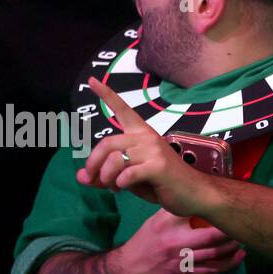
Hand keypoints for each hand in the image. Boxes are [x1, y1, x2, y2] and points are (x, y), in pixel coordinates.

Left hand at [77, 78, 218, 217]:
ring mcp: (154, 150)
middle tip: (94, 180)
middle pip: (107, 143)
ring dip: (107, 178)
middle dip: (94, 164)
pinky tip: (124, 187)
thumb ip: (105, 175)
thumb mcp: (128, 177)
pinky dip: (120, 184)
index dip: (106, 95)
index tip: (92, 81)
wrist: (191, 192)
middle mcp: (147, 137)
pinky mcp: (158, 166)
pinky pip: (127, 174)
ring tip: (114, 187)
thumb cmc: (160, 182)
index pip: (123, 110)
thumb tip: (80, 176)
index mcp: (141, 134)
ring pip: (115, 160)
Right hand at [106, 209, 245, 273]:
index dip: (214, 207)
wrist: (125, 270)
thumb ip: (176, 210)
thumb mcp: (156, 221)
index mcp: (167, 223)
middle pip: (212, 236)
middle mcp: (175, 241)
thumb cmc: (145, 242)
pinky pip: (210, 270)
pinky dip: (227, 264)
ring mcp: (180, 260)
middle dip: (230, 231)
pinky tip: (238, 257)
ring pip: (214, 254)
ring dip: (233, 248)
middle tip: (241, 224)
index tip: (229, 203)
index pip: (194, 211)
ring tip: (243, 239)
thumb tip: (199, 195)